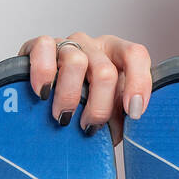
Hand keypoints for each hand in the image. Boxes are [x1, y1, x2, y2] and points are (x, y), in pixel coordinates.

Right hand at [17, 33, 152, 145]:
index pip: (136, 55)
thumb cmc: (81, 105)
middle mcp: (94, 46)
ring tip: (64, 117)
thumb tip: (117, 134)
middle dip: (99, 107)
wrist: (43, 99)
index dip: (139, 83)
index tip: (134, 113)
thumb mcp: (106, 108)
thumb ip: (118, 116)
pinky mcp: (39, 45)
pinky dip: (43, 73)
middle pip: (105, 71)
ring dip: (70, 97)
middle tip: (89, 127)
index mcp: (117, 55)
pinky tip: (43, 93)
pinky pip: (44, 49)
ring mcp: (67, 44)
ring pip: (75, 62)